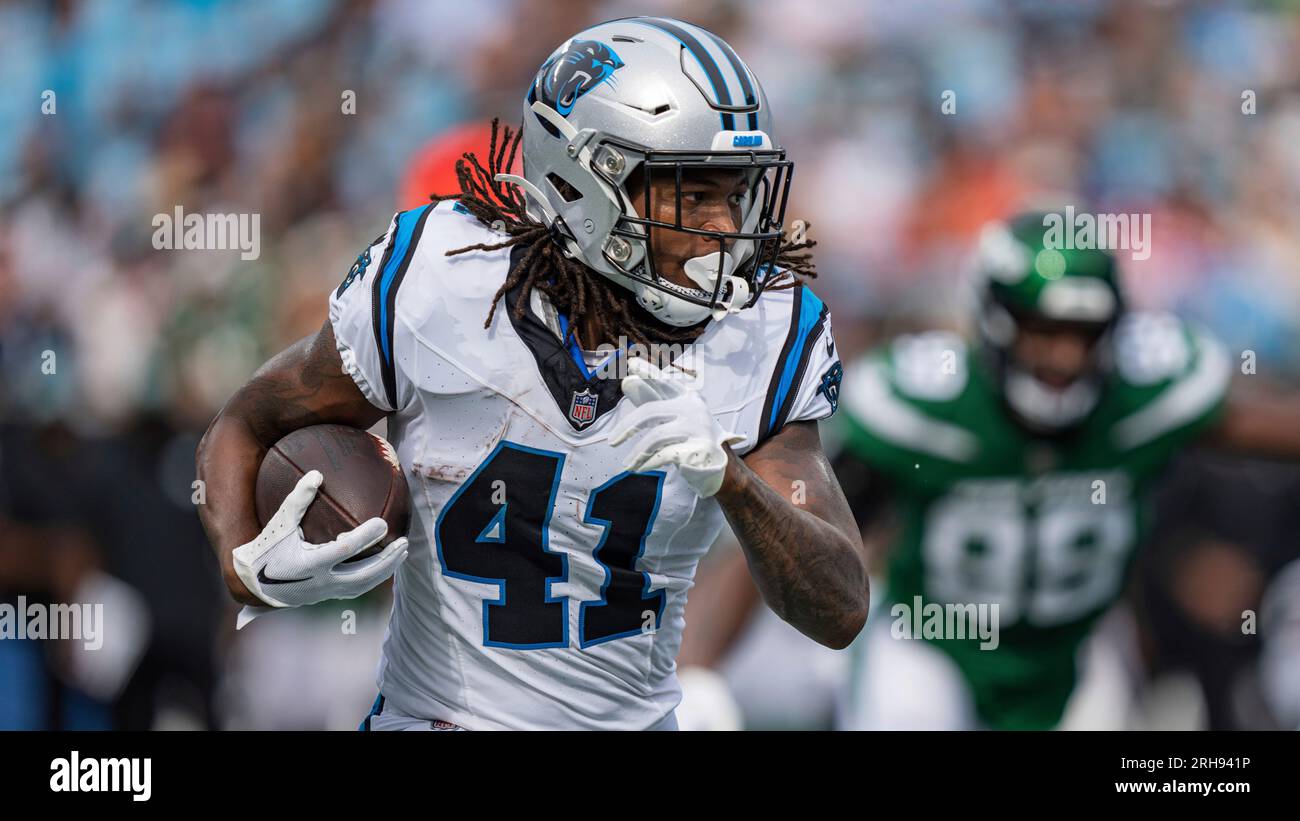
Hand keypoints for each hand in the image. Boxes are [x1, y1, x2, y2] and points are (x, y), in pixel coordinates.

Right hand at [232, 470, 408, 608]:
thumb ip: (297, 499)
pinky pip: (356, 589)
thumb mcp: (279, 522)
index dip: (365, 537)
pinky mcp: (326, 596)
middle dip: (387, 560)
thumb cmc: (266, 548)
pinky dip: (373, 577)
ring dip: (386, 570)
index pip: (344, 550)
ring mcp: (325, 592)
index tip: (383, 523)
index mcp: (309, 564)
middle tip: (404, 542)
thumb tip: (317, 473)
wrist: (252, 583)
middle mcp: (320, 581)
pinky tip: (385, 565)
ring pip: (363, 585)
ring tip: (402, 553)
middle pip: (363, 575)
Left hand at [610, 357, 743, 497]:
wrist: (717, 464)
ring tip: (627, 464)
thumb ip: (651, 400)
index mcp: (687, 397)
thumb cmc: (690, 437)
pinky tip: (639, 467)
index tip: (631, 364)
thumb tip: (627, 381)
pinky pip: (664, 454)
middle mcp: (694, 408)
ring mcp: (698, 428)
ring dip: (637, 452)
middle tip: (611, 441)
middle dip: (627, 427)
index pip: (664, 381)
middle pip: (651, 412)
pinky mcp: (698, 448)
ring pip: (656, 436)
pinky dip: (648, 462)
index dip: (648, 373)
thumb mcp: (672, 417)